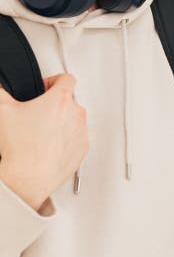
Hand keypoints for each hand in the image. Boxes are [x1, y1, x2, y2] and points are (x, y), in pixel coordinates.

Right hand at [0, 74, 88, 210]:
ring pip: (74, 120)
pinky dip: (66, 138)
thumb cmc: (20, 148)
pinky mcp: (83, 148)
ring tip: (41, 132)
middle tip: (37, 114)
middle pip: (69, 100)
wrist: (28, 177)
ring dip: (61, 121)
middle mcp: (76, 114)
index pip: (66, 78)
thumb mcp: (3, 110)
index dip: (53, 81)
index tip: (45, 89)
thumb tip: (0, 88)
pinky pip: (77, 137)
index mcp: (60, 100)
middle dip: (54, 104)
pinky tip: (48, 144)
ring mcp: (81, 132)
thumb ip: (1, 92)